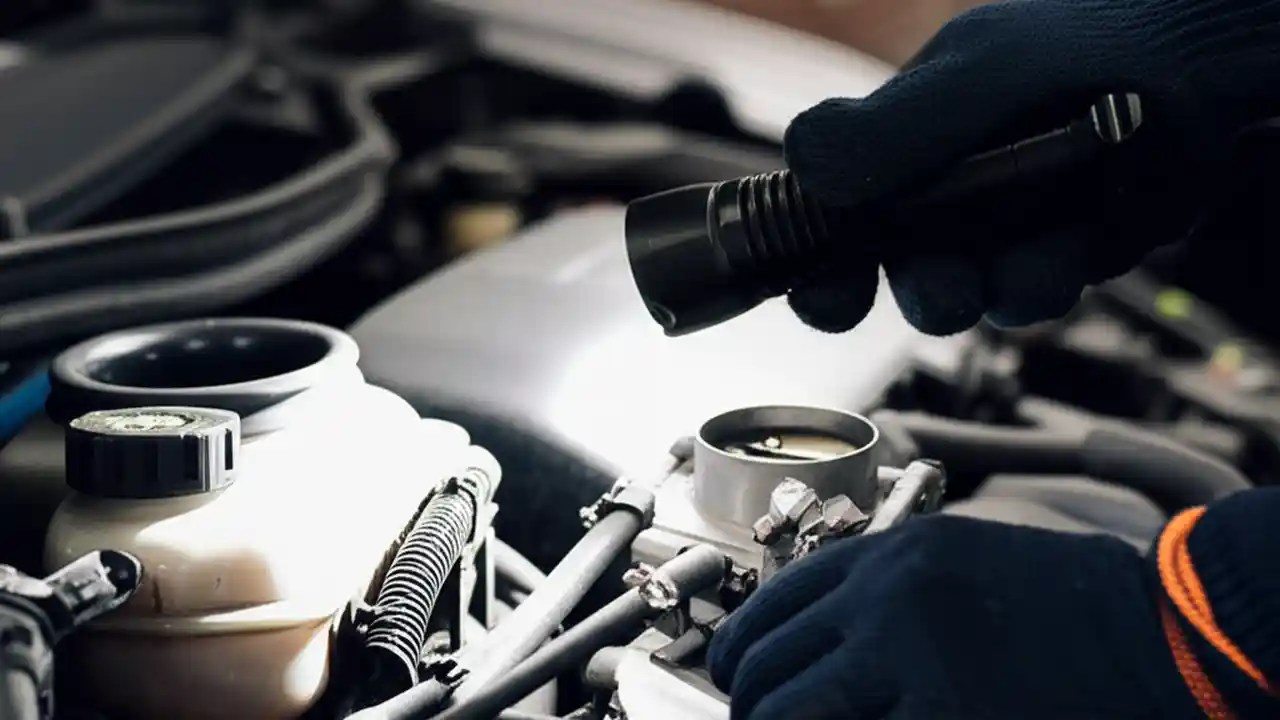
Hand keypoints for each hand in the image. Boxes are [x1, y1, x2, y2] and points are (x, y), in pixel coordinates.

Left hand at [707, 516, 1199, 718]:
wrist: (1158, 634)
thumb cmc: (1067, 601)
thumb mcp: (960, 560)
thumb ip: (882, 591)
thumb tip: (818, 642)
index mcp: (890, 555)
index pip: (772, 602)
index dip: (741, 648)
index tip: (738, 674)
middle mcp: (886, 599)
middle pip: (767, 662)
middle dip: (751, 702)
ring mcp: (909, 661)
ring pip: (788, 711)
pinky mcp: (941, 717)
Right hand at [784, 0, 1279, 334]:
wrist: (1200, 66)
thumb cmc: (1085, 46)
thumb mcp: (979, 76)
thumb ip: (890, 126)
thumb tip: (802, 159)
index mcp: (897, 147)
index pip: (829, 221)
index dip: (820, 268)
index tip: (828, 295)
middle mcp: (940, 192)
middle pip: (900, 277)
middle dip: (926, 290)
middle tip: (949, 285)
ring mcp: (998, 226)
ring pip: (969, 297)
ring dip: (999, 286)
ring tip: (1046, 245)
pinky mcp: (1052, 251)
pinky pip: (1029, 295)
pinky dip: (1051, 276)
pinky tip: (1080, 235)